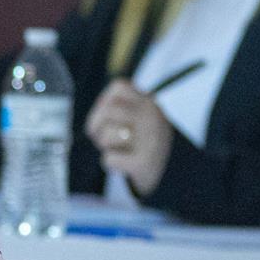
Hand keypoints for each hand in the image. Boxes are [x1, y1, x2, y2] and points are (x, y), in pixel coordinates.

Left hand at [86, 79, 175, 197]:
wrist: (167, 172)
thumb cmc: (142, 142)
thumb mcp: (136, 116)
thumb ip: (116, 108)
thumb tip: (92, 121)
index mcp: (149, 101)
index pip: (119, 87)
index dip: (104, 102)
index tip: (106, 117)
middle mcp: (152, 116)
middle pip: (108, 110)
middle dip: (99, 127)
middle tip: (107, 138)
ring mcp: (150, 139)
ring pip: (106, 135)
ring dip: (105, 146)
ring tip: (118, 149)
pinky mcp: (143, 162)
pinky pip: (109, 158)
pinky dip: (110, 163)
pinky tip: (123, 163)